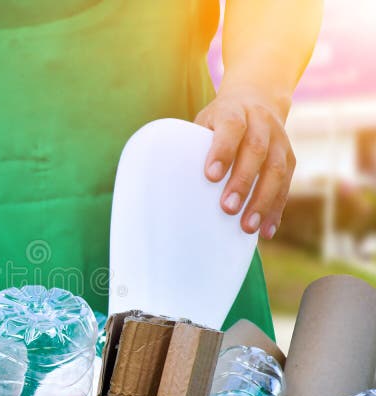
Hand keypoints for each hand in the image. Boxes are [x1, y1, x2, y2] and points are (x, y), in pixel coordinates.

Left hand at [196, 87, 295, 238]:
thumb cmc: (219, 121)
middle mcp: (261, 123)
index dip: (222, 151)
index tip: (210, 176)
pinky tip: (266, 230)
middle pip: (256, 151)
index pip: (230, 128)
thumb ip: (195, 146)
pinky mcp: (290, 157)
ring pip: (276, 170)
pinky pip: (286, 185)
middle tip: (228, 208)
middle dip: (242, 181)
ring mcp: (279, 140)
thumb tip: (171, 184)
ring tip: (248, 226)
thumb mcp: (205, 123)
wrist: (257, 99)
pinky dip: (276, 209)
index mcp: (234, 112)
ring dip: (262, 201)